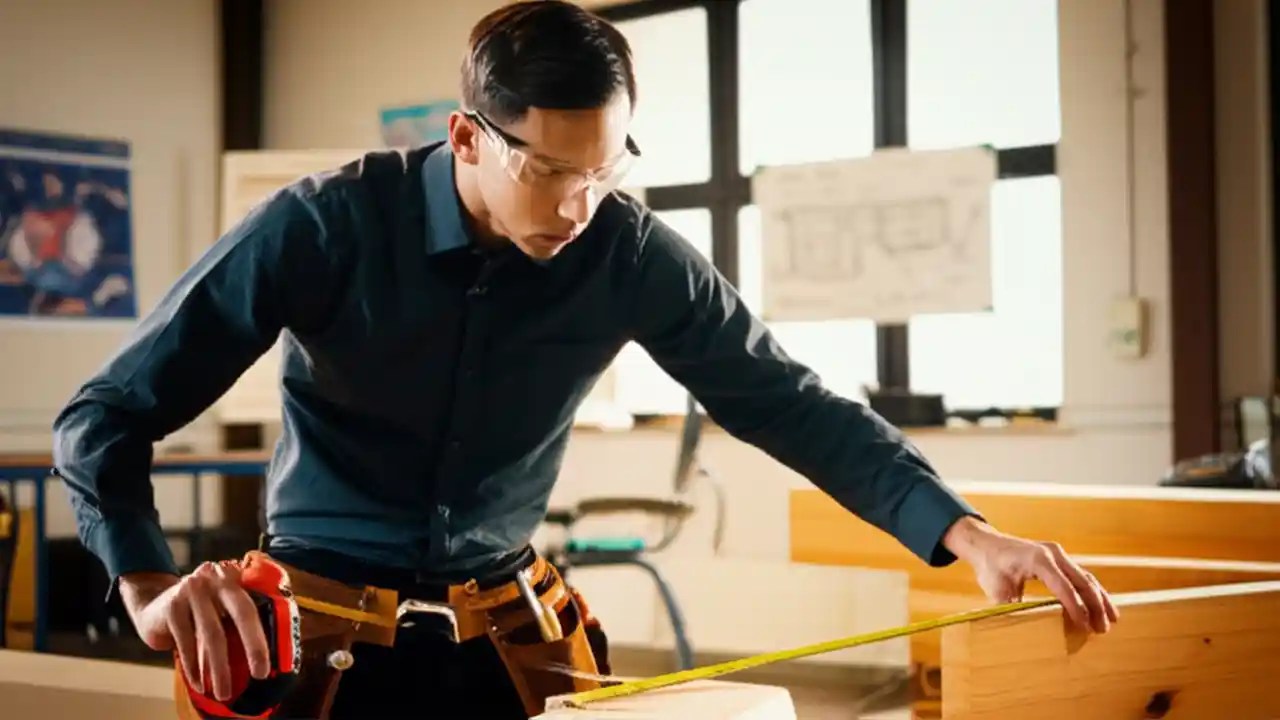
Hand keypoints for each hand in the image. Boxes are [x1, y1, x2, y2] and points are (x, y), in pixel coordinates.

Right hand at [119, 561, 270, 700]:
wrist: (153, 605)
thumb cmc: (197, 614)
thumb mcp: (220, 610)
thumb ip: (238, 623)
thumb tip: (263, 658)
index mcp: (235, 579)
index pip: (257, 606)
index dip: (265, 634)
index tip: (270, 661)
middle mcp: (216, 579)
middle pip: (242, 613)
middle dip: (254, 646)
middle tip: (261, 673)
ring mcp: (192, 589)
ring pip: (213, 633)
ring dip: (219, 667)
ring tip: (224, 691)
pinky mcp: (172, 606)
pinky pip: (187, 642)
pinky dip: (193, 667)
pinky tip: (200, 684)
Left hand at [942, 516, 1118, 633]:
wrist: (985, 544)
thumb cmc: (989, 567)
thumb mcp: (996, 590)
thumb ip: (1012, 609)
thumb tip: (1026, 631)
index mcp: (1037, 560)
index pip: (1063, 586)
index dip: (1076, 608)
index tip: (1085, 626)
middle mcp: (1052, 553)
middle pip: (1082, 580)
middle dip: (1095, 606)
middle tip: (1103, 629)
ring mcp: (1057, 554)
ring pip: (1086, 576)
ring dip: (1099, 598)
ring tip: (1112, 620)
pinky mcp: (1058, 558)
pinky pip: (1080, 574)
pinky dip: (1091, 590)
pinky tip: (1101, 606)